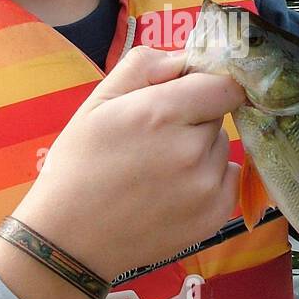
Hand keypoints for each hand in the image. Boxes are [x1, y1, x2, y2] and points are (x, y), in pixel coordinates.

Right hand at [14, 45, 244, 282]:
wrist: (71, 239)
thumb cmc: (78, 165)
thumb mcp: (97, 103)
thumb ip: (143, 66)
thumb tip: (183, 59)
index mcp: (161, 113)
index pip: (224, 84)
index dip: (207, 84)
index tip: (189, 94)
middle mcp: (191, 149)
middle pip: (218, 115)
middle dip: (195, 117)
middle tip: (156, 138)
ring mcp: (206, 187)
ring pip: (220, 147)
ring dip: (200, 149)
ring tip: (159, 168)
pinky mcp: (214, 216)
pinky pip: (227, 178)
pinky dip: (209, 179)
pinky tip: (173, 189)